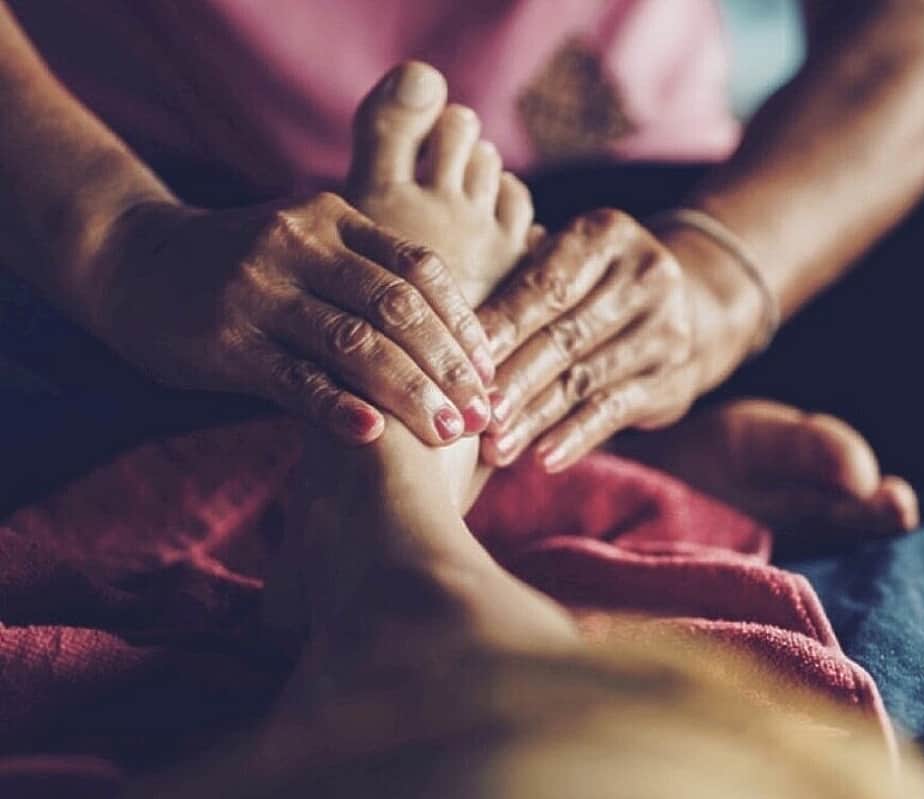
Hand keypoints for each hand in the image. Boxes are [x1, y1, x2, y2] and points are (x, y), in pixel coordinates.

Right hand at [92, 193, 494, 444]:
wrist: (132, 261)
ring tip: (447, 432)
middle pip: (397, 308)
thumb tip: (453, 339)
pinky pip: (294, 378)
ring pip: (354, 344)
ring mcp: (260, 291)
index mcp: (334, 219)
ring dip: (410, 392)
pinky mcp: (224, 340)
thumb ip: (367, 276)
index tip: (490, 369)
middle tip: (482, 412)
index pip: (418, 269)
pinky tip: (374, 434)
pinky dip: (338, 406)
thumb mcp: (308, 247)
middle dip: (448, 364)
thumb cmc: (245, 267)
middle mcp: (301, 245)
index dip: (462, 322)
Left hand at [476, 208, 760, 470]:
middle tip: (471, 414)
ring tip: (495, 448)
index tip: (462, 360)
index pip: (548, 284)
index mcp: (606, 235)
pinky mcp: (672, 379)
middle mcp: (645, 276)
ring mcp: (665, 330)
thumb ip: (515, 280)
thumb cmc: (589, 283)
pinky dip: (576, 436)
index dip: (503, 324)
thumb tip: (442, 327)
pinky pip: (615, 410)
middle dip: (514, 379)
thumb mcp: (563, 260)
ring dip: (535, 417)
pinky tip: (543, 457)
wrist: (685, 304)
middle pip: (566, 335)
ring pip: (585, 379)